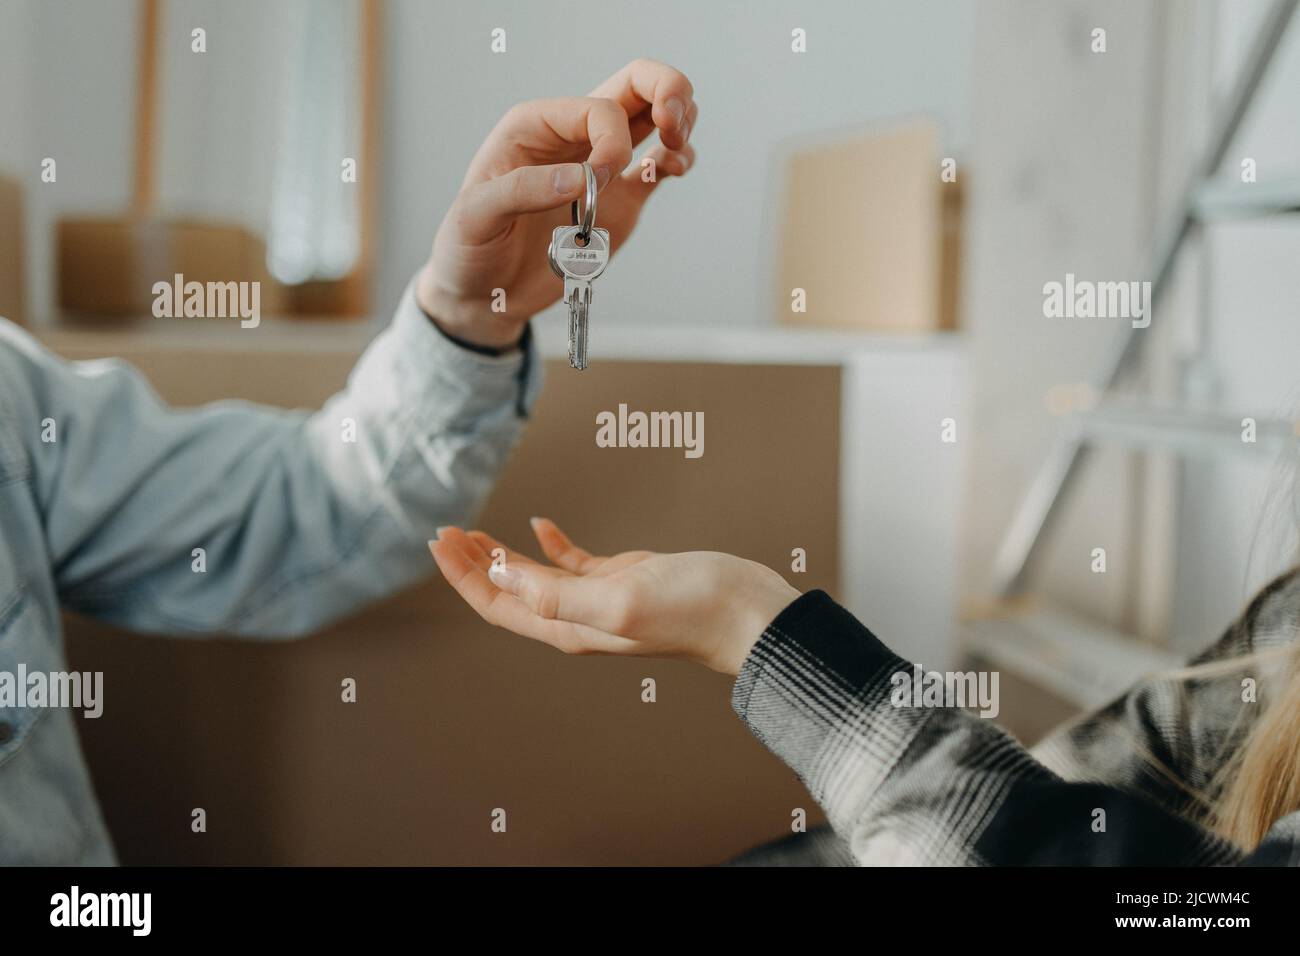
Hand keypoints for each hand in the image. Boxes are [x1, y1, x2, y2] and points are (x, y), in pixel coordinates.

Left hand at [417, 59, 697, 349]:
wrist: (483, 295)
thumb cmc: (468, 249)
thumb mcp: (476, 217)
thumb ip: (523, 191)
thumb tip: (583, 177)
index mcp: (534, 127)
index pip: (595, 108)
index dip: (612, 138)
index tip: (602, 179)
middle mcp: (571, 138)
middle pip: (634, 86)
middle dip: (666, 92)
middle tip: (674, 123)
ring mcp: (600, 168)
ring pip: (653, 119)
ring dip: (680, 120)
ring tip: (678, 145)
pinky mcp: (619, 200)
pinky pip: (657, 165)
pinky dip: (678, 160)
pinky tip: (677, 167)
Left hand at [429, 519, 799, 675]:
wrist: (746, 611)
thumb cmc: (690, 611)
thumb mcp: (618, 601)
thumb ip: (559, 594)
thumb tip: (501, 576)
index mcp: (568, 629)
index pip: (498, 605)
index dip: (464, 576)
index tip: (439, 540)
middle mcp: (577, 618)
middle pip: (508, 592)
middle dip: (472, 563)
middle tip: (445, 529)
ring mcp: (600, 598)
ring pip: (535, 576)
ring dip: (501, 554)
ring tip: (472, 530)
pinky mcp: (624, 578)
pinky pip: (574, 563)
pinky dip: (550, 544)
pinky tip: (539, 524)